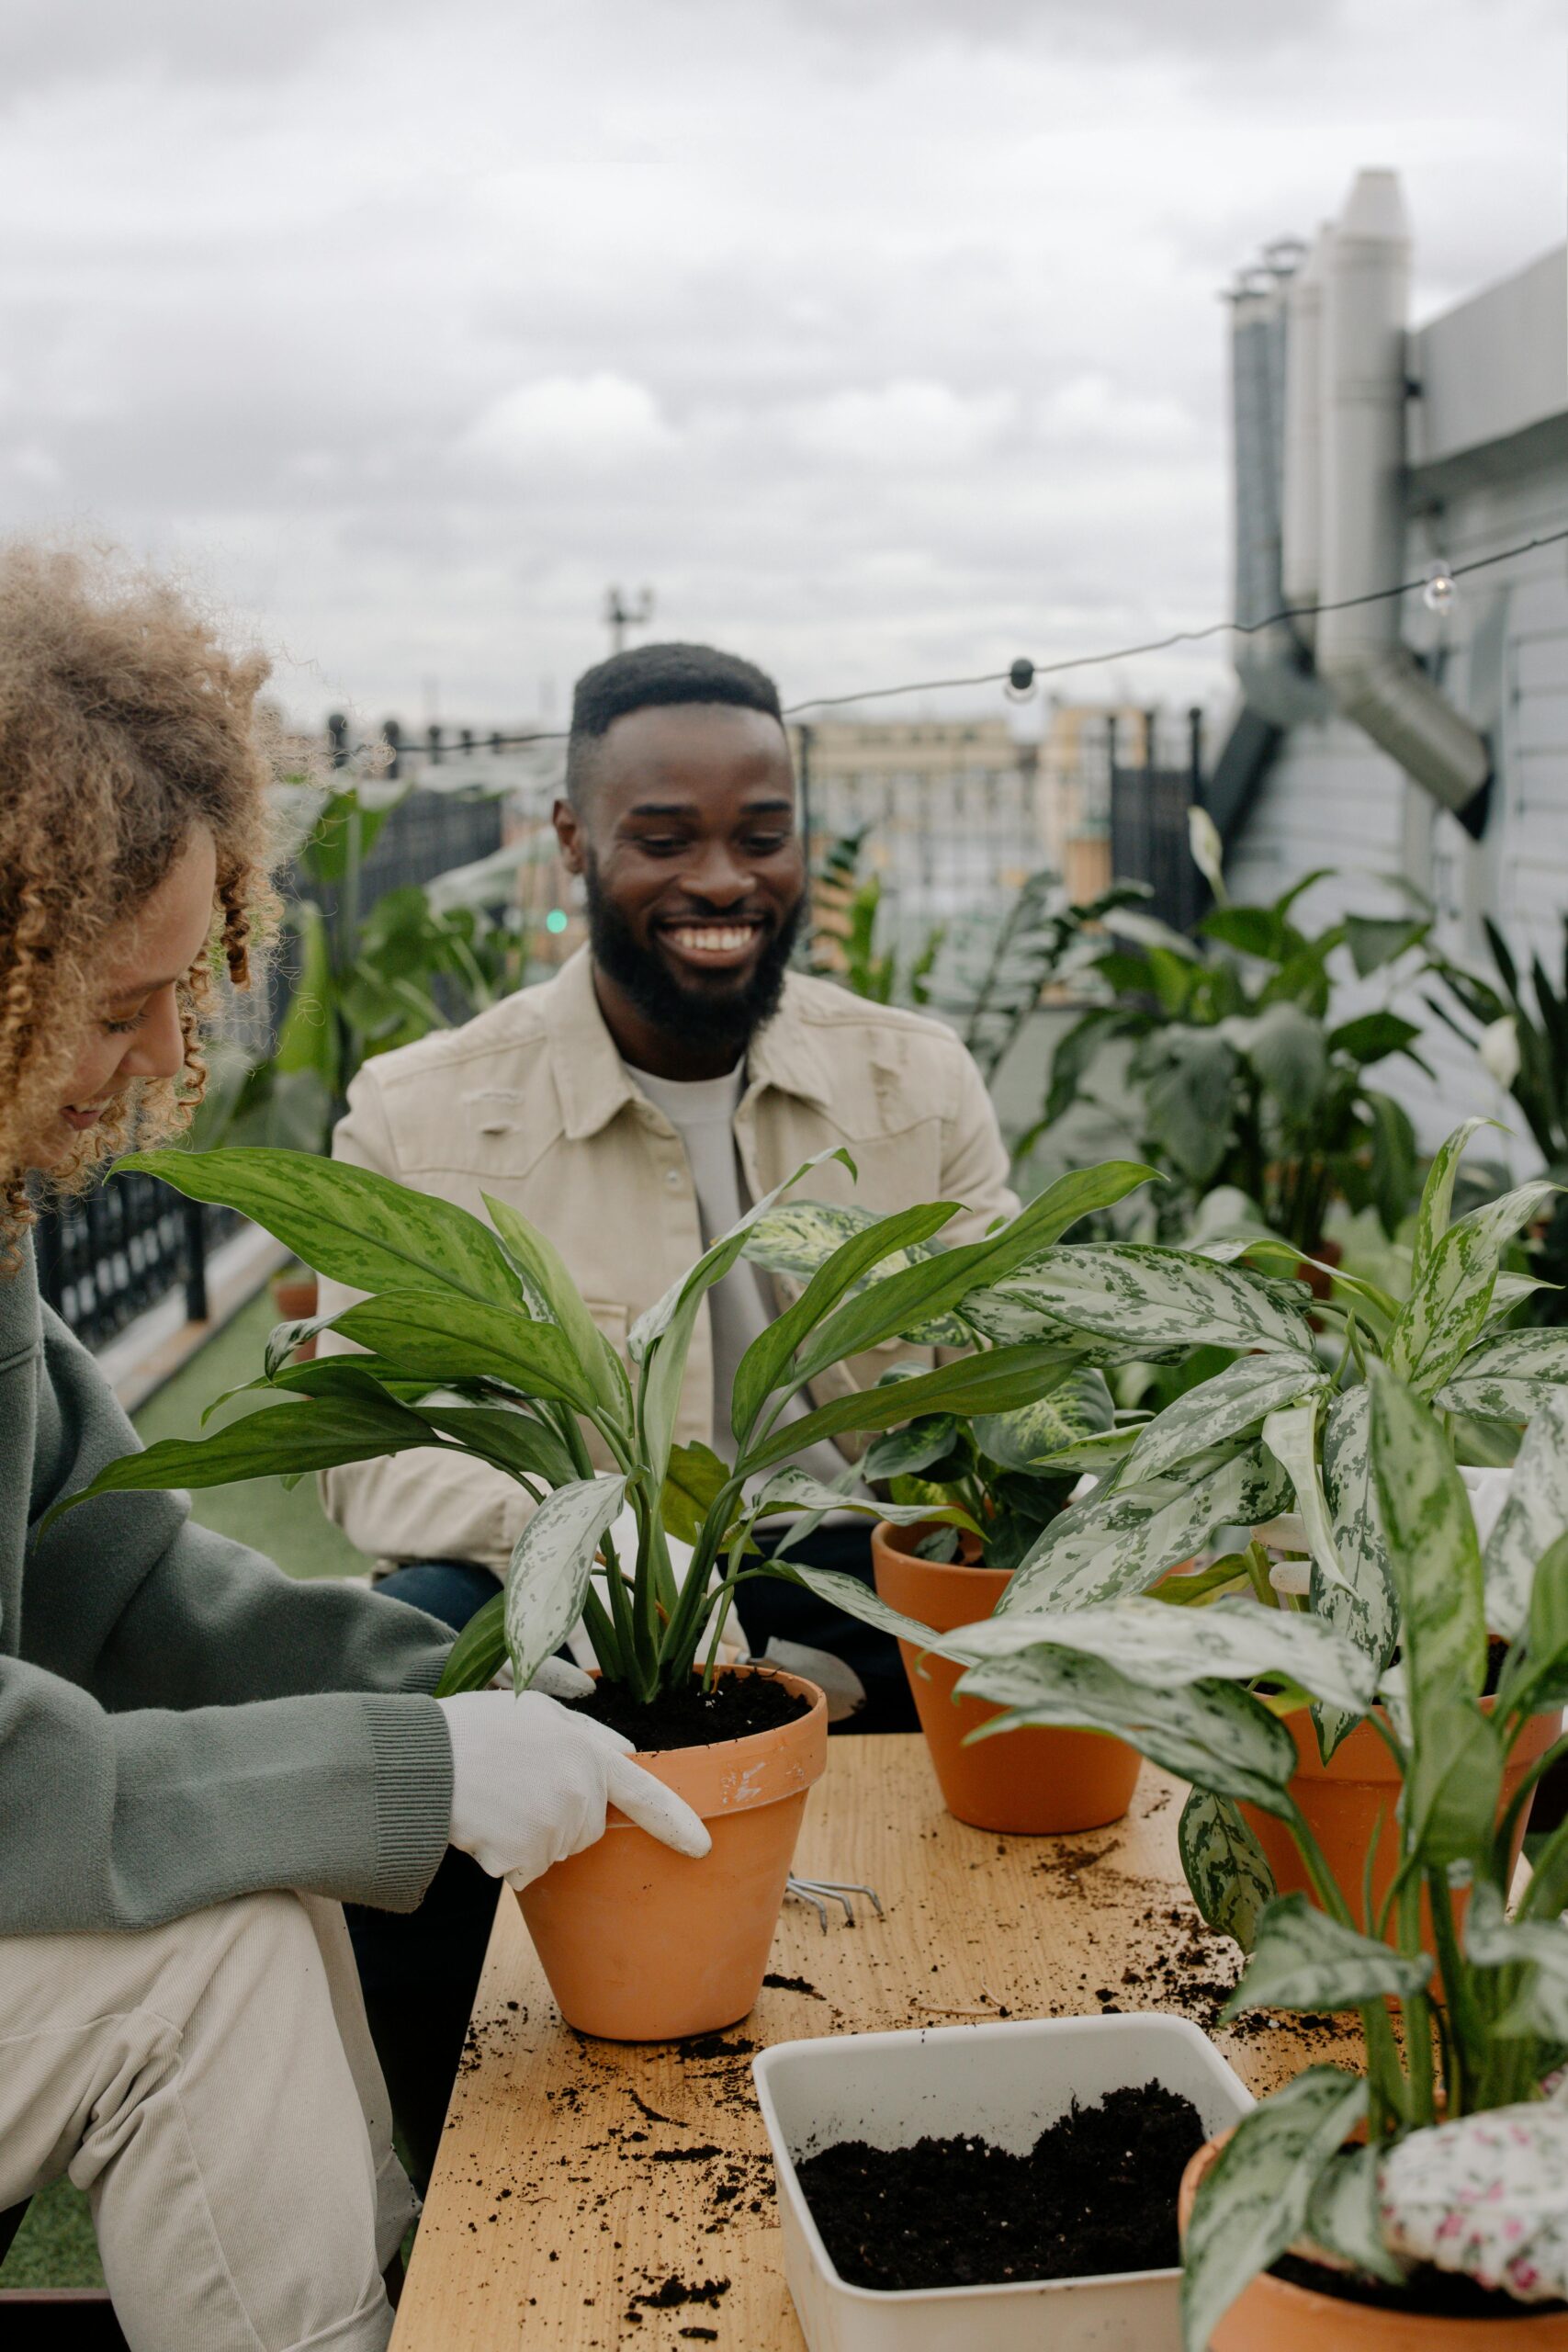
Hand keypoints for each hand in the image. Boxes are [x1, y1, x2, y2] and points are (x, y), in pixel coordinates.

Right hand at [438, 1688, 710, 1889]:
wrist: (425, 1760)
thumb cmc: (477, 1729)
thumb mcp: (540, 1710)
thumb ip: (589, 1734)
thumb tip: (629, 1752)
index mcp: (588, 1754)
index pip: (644, 1792)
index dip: (675, 1821)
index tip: (701, 1846)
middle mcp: (579, 1794)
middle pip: (588, 1827)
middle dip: (560, 1813)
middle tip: (517, 1783)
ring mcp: (554, 1829)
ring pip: (554, 1850)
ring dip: (528, 1835)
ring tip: (495, 1800)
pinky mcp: (524, 1859)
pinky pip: (523, 1869)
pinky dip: (503, 1856)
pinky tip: (484, 1825)